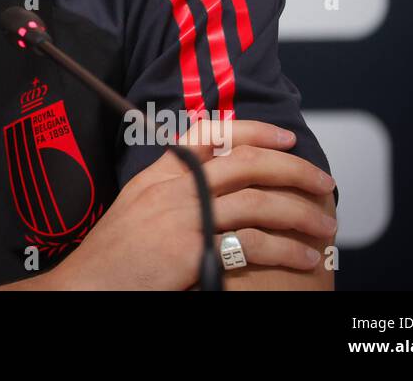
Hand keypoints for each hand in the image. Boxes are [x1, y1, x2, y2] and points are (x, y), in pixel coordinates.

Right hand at [40, 119, 337, 289]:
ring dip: (300, 211)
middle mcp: (173, 188)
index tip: (286, 135)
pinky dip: (287, 250)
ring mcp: (184, 216)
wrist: (88, 283)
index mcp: (159, 175)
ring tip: (324, 224)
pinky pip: (253, 243)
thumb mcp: (136, 209)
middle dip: (293, 167)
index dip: (254, 129)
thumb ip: (169, 193)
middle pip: (246, 161)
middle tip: (321, 180)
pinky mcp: (193, 249)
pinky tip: (304, 258)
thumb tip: (211, 189)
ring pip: (258, 200)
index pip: (210, 135)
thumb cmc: (112, 256)